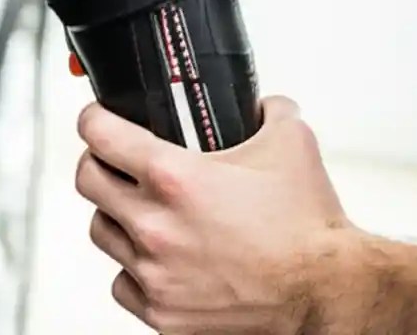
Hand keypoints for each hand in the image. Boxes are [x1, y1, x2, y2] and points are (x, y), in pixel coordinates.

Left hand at [74, 96, 353, 333]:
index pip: (98, 133)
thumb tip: (261, 103)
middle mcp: (154, 224)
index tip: (98, 119)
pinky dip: (134, 270)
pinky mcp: (160, 312)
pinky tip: (158, 259)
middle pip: (87, 179)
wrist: (328, 295)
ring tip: (144, 212)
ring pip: (101, 231)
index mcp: (173, 178)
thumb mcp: (292, 145)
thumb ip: (268, 111)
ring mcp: (153, 272)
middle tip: (115, 163)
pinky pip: (122, 283)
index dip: (94, 118)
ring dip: (116, 217)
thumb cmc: (309, 229)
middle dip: (99, 164)